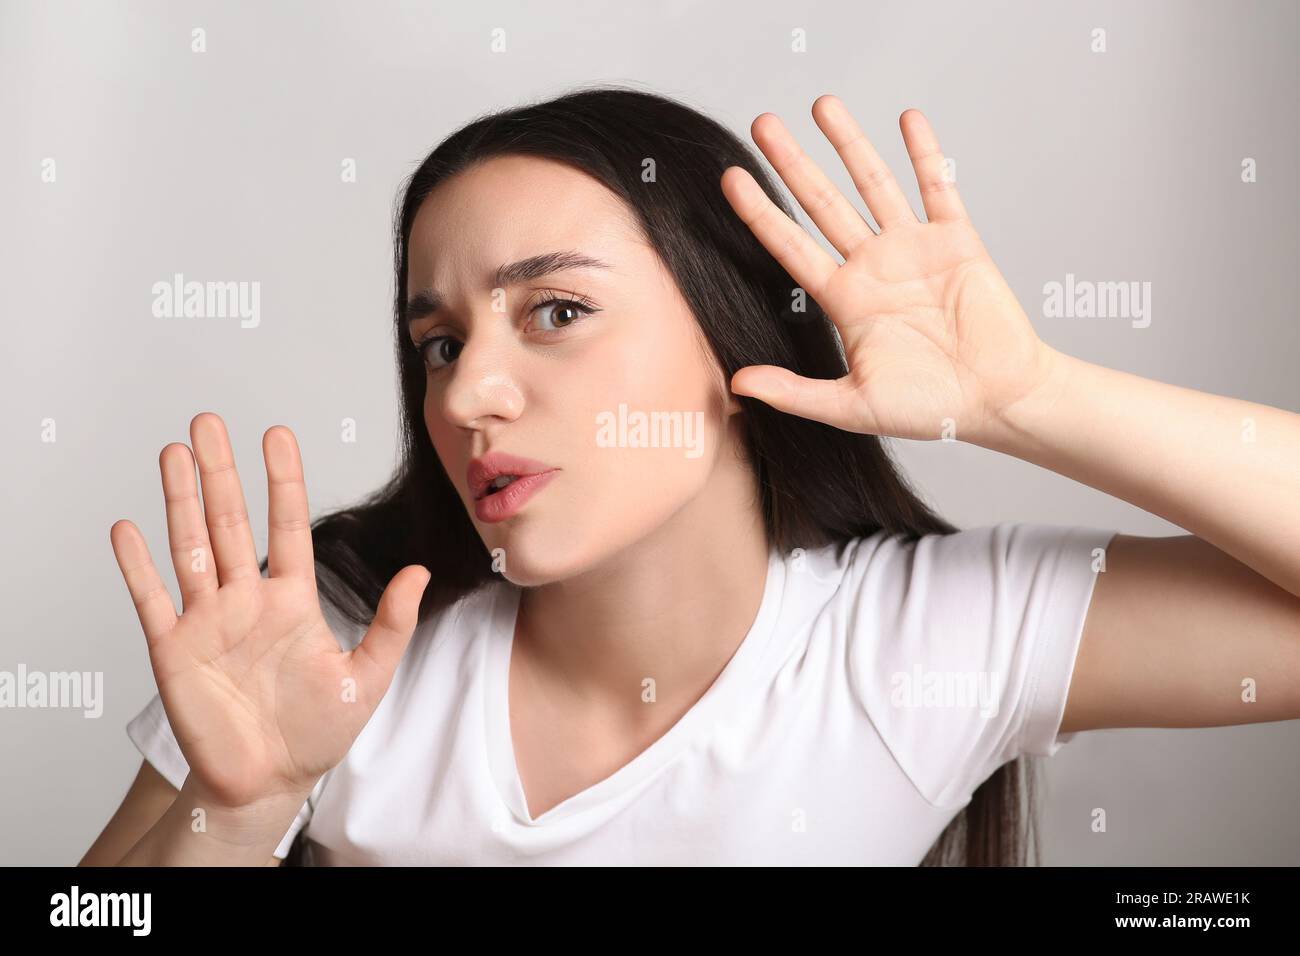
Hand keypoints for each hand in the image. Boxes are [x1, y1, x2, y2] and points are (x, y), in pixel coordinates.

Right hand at [110, 413, 429, 808]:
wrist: (269, 783)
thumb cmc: (317, 732)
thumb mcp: (367, 678)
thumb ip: (391, 624)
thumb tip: (419, 572)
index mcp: (292, 599)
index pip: (288, 525)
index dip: (283, 480)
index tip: (278, 434)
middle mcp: (246, 599)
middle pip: (230, 522)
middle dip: (220, 471)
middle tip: (209, 421)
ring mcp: (207, 620)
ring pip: (191, 547)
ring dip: (180, 500)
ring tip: (173, 453)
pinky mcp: (174, 649)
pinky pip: (152, 599)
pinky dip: (138, 565)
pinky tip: (129, 528)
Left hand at [721, 95, 1058, 444]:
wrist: (996, 401)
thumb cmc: (928, 408)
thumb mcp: (851, 406)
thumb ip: (794, 393)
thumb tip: (737, 384)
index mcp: (844, 300)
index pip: (790, 246)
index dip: (760, 212)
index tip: (731, 178)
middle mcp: (873, 266)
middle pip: (822, 203)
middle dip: (791, 163)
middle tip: (763, 123)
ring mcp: (914, 249)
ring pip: (873, 184)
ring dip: (849, 144)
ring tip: (821, 104)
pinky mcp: (957, 240)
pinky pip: (938, 187)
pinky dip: (923, 153)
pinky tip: (906, 119)